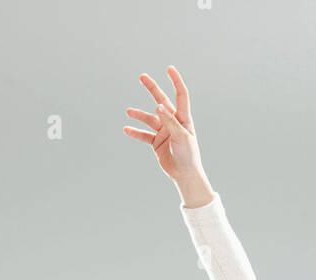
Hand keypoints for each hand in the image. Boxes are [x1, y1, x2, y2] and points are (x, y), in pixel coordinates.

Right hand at [123, 65, 210, 193]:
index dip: (175, 81)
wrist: (185, 174)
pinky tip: (127, 129)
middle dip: (152, 88)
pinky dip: (136, 133)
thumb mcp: (180, 136)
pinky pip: (144, 135)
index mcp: (183, 118)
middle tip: (142, 77)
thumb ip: (169, 121)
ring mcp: (164, 132)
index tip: (169, 69)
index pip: (180, 95)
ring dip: (139, 115)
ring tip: (129, 111)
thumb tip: (158, 105)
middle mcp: (173, 122)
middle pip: (161, 101)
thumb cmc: (188, 155)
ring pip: (150, 119)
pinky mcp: (157, 142)